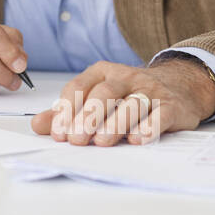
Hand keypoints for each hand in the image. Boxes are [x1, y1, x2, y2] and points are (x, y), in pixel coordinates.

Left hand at [28, 58, 214, 145]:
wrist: (178, 87)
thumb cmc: (128, 95)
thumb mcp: (96, 98)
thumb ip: (67, 112)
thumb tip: (37, 126)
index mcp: (101, 73)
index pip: (78, 87)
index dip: (67, 110)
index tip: (59, 134)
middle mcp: (125, 77)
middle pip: (104, 93)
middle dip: (88, 116)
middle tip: (77, 140)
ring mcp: (149, 90)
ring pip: (132, 103)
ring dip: (115, 123)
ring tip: (102, 142)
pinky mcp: (171, 105)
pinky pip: (160, 114)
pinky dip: (148, 127)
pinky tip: (137, 139)